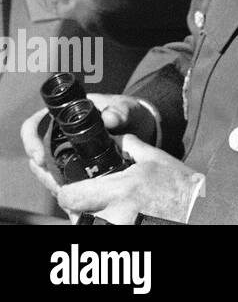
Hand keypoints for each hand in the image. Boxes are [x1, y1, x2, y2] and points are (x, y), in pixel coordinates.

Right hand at [21, 94, 159, 195]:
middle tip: (54, 181)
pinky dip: (63, 185)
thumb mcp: (127, 108)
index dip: (31, 140)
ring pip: (46, 168)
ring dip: (50, 180)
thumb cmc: (128, 111)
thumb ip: (120, 111)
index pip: (35, 125)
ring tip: (63, 189)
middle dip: (40, 168)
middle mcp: (61, 132)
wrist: (141, 126)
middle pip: (36, 151)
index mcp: (66, 114)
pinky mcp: (75, 165)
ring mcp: (66, 150)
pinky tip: (71, 193)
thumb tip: (110, 119)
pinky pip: (61, 177)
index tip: (41, 158)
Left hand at [56, 136, 202, 224]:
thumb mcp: (157, 159)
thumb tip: (117, 139)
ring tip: (110, 212)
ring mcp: (124, 229)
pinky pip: (107, 232)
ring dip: (95, 221)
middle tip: (95, 204)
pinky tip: (123, 220)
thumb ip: (131, 147)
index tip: (74, 191)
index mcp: (122, 188)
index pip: (71, 197)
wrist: (204, 210)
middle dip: (83, 210)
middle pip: (78, 218)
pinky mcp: (131, 238)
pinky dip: (110, 226)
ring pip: (92, 228)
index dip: (69, 193)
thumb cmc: (184, 186)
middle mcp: (118, 213)